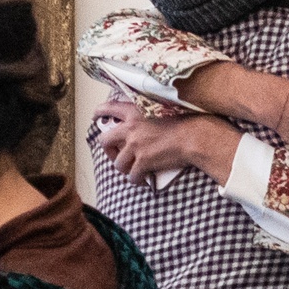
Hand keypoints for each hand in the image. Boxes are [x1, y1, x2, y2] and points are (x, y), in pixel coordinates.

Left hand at [93, 101, 240, 184]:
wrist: (193, 137)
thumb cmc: (184, 123)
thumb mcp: (161, 111)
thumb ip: (147, 115)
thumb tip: (142, 125)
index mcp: (135, 112)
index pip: (111, 108)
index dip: (100, 112)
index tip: (95, 116)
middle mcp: (131, 128)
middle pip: (105, 141)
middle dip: (109, 151)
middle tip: (117, 155)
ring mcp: (135, 146)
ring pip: (118, 163)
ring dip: (125, 169)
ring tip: (134, 170)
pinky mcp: (143, 162)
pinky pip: (132, 176)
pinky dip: (137, 180)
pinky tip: (143, 179)